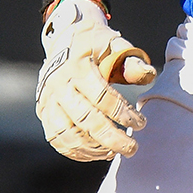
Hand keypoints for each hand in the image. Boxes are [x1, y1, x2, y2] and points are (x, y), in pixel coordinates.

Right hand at [35, 0, 157, 160]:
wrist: (62, 39)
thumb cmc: (95, 43)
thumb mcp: (114, 44)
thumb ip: (131, 60)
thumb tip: (149, 76)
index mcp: (78, 67)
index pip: (103, 97)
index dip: (124, 113)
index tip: (142, 123)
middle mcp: (59, 85)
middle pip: (85, 120)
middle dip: (111, 138)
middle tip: (132, 148)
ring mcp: (48, 100)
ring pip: (67, 134)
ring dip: (93, 148)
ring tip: (114, 152)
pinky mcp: (43, 111)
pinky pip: (55, 138)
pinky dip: (74, 151)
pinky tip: (96, 153)